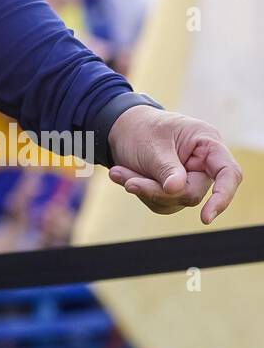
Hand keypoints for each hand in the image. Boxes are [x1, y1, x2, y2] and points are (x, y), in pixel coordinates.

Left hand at [107, 106, 242, 224]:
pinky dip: (140, 192)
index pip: (228, 173)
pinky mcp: (174, 191)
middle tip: (128, 181)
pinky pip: (161, 203)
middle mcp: (203, 164)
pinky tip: (123, 176)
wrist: (121, 129)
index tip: (205, 218)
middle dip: (157, 190)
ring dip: (144, 190)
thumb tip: (176, 189)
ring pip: (174, 201)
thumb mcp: (151, 145)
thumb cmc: (140, 129)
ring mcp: (189, 179)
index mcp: (207, 143)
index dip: (222, 196)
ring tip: (119, 172)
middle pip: (192, 193)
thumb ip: (166, 168)